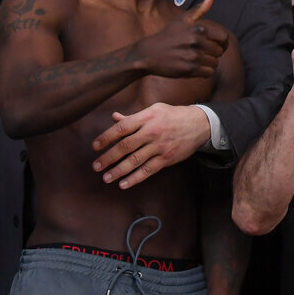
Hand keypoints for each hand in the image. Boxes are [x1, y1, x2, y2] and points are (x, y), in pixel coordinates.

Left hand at [92, 103, 211, 188]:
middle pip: (125, 146)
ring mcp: (159, 146)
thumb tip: (114, 117)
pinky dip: (135, 178)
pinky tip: (124, 184)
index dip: (106, 137)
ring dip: (118, 171)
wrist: (199, 124)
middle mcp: (152, 132)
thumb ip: (133, 117)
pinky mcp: (166, 159)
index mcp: (146, 117)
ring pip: (135, 161)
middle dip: (108, 157)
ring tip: (106, 178)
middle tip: (96, 166)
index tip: (95, 146)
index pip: (122, 128)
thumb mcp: (154, 110)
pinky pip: (148, 170)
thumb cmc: (173, 115)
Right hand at [135, 0, 228, 78]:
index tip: (215, 45)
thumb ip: (200, 9)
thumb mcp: (182, 20)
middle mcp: (196, 41)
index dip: (222, 43)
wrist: (147, 54)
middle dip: (213, 54)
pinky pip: (208, 73)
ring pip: (215, 63)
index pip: (224, 38)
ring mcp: (193, 56)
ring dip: (208, 64)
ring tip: (197, 60)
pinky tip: (195, 68)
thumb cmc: (167, 36)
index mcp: (197, 28)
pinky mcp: (189, 69)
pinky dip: (204, 72)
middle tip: (203, 53)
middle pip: (220, 51)